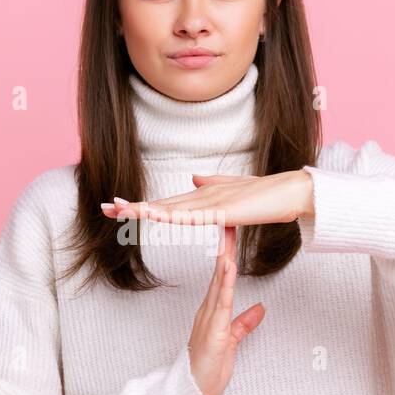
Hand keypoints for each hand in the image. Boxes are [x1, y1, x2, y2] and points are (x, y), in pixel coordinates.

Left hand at [100, 170, 314, 227]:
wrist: (289, 192)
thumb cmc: (264, 195)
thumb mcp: (232, 192)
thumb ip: (212, 185)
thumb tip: (194, 178)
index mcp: (201, 198)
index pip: (164, 203)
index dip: (140, 205)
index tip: (117, 207)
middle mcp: (201, 197)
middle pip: (160, 204)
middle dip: (131, 207)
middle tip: (104, 208)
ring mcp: (210, 203)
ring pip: (171, 209)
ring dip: (145, 210)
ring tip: (120, 211)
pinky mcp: (223, 211)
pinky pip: (192, 216)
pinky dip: (172, 216)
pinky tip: (155, 216)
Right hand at [186, 224, 263, 394]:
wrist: (195, 392)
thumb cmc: (209, 368)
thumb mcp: (231, 340)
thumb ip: (244, 323)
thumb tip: (261, 308)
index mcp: (213, 309)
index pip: (222, 274)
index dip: (228, 251)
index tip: (232, 230)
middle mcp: (208, 309)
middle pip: (219, 270)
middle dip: (225, 244)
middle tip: (228, 216)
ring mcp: (209, 319)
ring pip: (219, 282)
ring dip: (225, 256)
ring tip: (229, 234)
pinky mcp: (214, 332)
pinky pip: (221, 303)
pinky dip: (226, 283)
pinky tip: (229, 267)